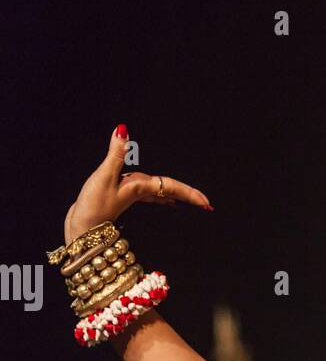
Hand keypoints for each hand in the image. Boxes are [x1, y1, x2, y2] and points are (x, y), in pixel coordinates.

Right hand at [63, 125, 211, 246]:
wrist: (81, 230)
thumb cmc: (93, 206)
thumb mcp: (104, 177)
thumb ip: (115, 154)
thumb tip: (123, 130)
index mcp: (140, 186)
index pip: (172, 186)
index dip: (190, 193)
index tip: (207, 203)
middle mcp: (139, 191)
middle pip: (170, 190)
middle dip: (189, 197)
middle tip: (207, 205)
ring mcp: (131, 195)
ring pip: (160, 192)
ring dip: (176, 194)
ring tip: (192, 201)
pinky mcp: (122, 197)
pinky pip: (147, 195)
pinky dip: (159, 195)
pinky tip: (163, 199)